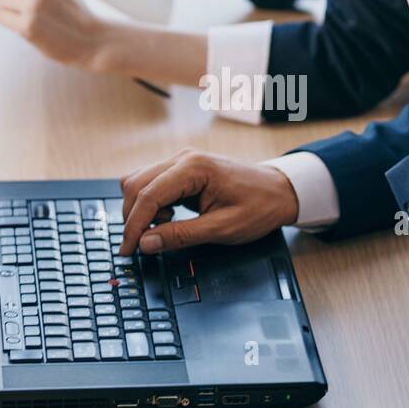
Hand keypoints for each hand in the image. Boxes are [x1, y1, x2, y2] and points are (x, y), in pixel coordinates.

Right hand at [118, 150, 300, 254]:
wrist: (280, 190)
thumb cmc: (259, 207)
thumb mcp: (222, 228)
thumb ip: (181, 236)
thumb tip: (147, 243)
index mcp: (194, 168)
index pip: (147, 195)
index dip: (133, 225)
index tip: (128, 250)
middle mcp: (183, 158)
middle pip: (135, 184)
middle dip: (133, 217)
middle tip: (140, 246)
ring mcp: (182, 161)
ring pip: (139, 182)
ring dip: (141, 209)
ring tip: (162, 229)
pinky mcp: (182, 169)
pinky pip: (152, 183)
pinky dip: (151, 204)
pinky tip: (168, 218)